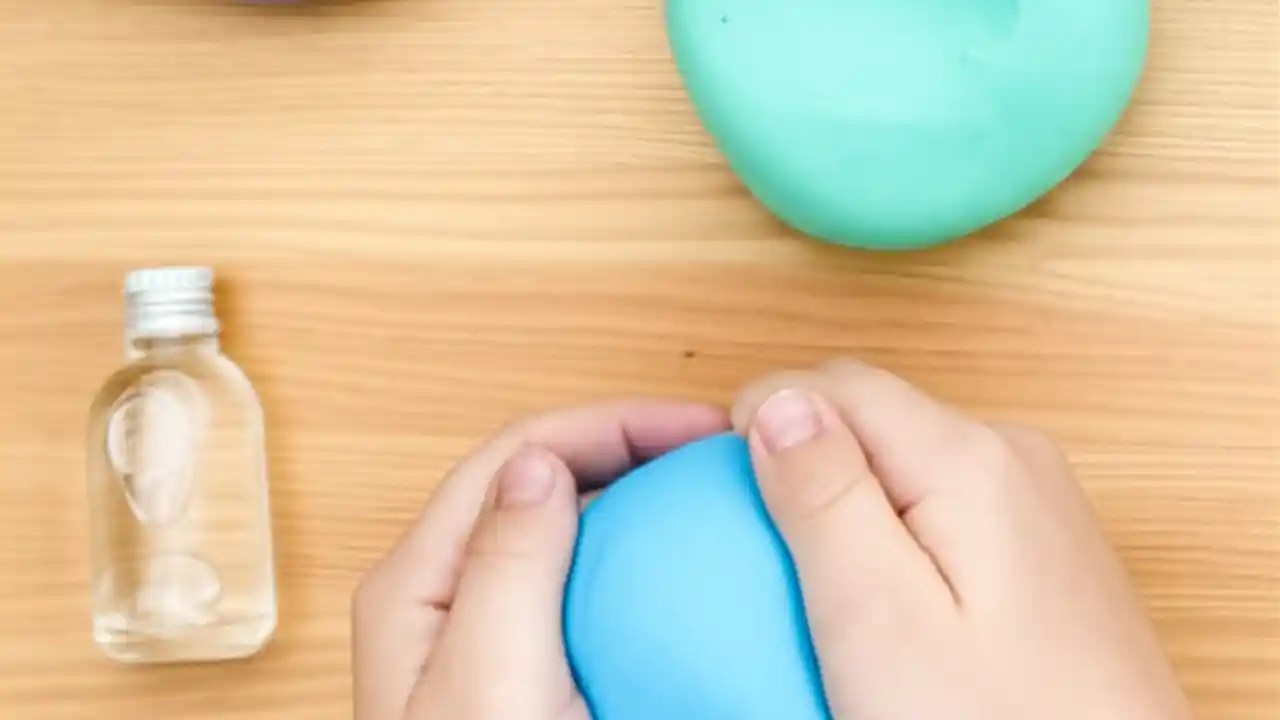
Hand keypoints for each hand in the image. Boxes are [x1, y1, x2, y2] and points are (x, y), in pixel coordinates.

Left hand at [353, 401, 729, 719]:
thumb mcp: (488, 681)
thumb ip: (505, 566)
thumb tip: (542, 464)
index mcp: (418, 577)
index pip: (518, 456)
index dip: (609, 424)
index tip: (695, 430)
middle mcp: (443, 591)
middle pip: (540, 480)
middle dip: (626, 448)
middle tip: (712, 455)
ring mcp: (480, 629)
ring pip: (562, 531)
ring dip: (632, 500)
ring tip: (705, 497)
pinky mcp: (517, 667)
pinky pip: (579, 591)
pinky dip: (632, 566)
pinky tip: (683, 583)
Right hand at [734, 360, 1191, 719]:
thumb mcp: (881, 622)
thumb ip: (826, 497)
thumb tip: (778, 403)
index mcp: (972, 458)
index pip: (834, 383)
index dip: (760, 423)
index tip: (724, 499)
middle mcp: (1013, 460)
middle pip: (869, 420)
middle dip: (801, 468)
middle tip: (767, 564)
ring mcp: (1035, 505)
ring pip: (901, 468)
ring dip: (843, 509)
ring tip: (815, 595)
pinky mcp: (1041, 553)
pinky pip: (940, 517)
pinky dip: (891, 545)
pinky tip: (881, 618)